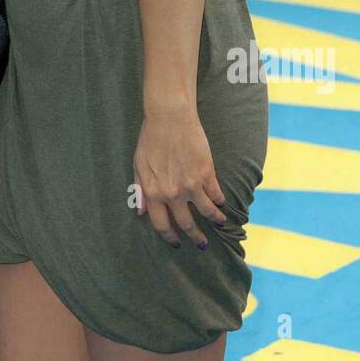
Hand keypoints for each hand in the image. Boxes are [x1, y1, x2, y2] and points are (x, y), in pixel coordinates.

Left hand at [133, 105, 227, 245]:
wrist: (169, 117)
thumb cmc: (150, 139)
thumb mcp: (138, 165)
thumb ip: (140, 190)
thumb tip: (140, 212)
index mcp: (153, 192)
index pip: (161, 224)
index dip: (169, 236)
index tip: (176, 242)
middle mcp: (172, 193)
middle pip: (186, 224)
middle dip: (195, 237)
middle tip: (201, 243)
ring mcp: (191, 185)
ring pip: (207, 212)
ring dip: (215, 220)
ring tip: (220, 223)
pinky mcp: (206, 173)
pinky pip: (216, 194)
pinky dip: (220, 201)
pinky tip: (221, 202)